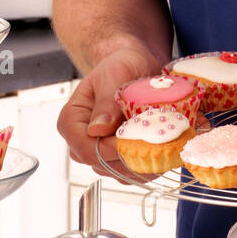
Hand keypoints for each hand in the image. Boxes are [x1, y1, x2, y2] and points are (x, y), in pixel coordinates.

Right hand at [58, 44, 165, 178]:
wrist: (136, 65)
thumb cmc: (121, 65)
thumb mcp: (114, 75)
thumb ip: (106, 102)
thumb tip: (98, 130)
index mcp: (72, 120)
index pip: (84, 148)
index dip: (109, 151)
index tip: (134, 142)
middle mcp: (82, 140)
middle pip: (101, 164)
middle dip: (130, 158)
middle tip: (158, 144)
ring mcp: (101, 151)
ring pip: (118, 172)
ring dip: (142, 163)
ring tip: (165, 146)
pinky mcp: (119, 156)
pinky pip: (131, 172)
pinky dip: (148, 165)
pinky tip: (164, 151)